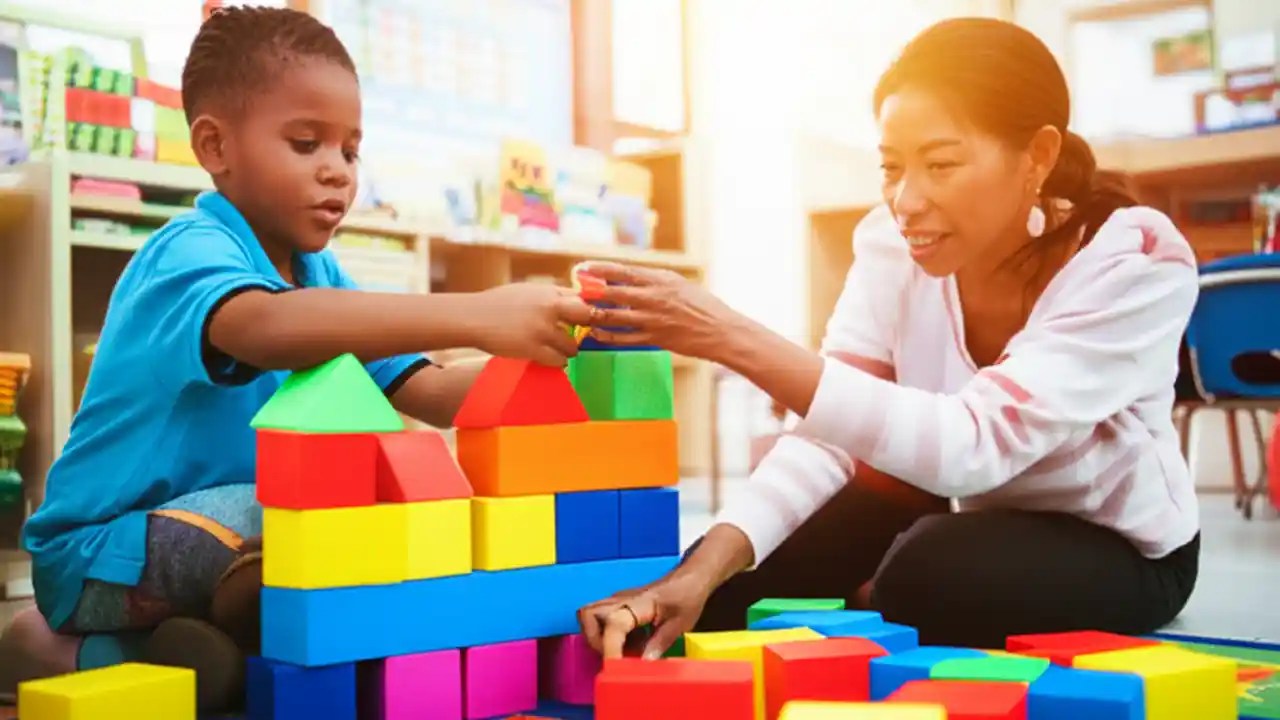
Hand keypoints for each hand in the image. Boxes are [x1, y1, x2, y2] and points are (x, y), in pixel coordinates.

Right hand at [471, 283, 594, 366]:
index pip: (580, 297)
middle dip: (585, 326)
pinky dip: (558, 362)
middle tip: (576, 334)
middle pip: (585, 315)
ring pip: (572, 345)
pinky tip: (552, 359)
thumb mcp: (526, 292)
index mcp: (547, 291)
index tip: (583, 319)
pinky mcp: (534, 348)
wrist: (473, 317)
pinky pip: (559, 360)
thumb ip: (549, 297)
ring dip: (568, 350)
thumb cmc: (497, 304)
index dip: (584, 310)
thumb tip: (571, 303)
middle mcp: (549, 307)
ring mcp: (542, 328)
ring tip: (560, 350)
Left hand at [575, 262, 743, 359]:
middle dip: (591, 290)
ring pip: (615, 317)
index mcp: (661, 280)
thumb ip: (655, 280)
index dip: (601, 269)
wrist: (720, 331)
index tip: (583, 266)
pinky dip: (607, 336)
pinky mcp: (654, 339)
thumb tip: (631, 276)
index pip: (624, 271)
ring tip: (579, 312)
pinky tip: (596, 334)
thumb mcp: (679, 284)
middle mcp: (654, 298)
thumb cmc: (702, 305)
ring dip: (594, 314)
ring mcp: (653, 320)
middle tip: (574, 289)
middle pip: (614, 293)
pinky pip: (624, 338)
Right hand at [577, 570, 712, 659]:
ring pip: (590, 617)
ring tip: (623, 651)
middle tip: (615, 656)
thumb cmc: (687, 596)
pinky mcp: (620, 604)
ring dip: (599, 638)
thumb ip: (659, 644)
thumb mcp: (679, 624)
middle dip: (594, 641)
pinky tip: (632, 644)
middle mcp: (621, 599)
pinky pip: (602, 620)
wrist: (691, 577)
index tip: (614, 667)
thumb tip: (642, 665)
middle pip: (587, 616)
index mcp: (638, 603)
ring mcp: (618, 600)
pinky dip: (609, 636)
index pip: (613, 625)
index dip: (609, 648)